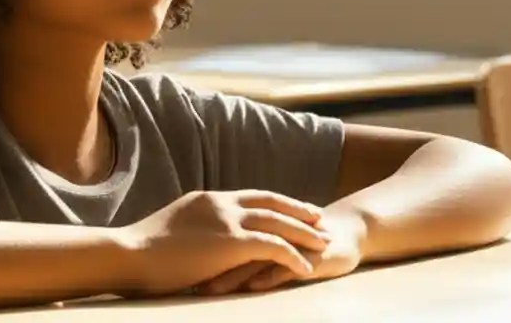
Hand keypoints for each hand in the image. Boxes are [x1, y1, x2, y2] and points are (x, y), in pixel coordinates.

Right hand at [117, 190, 333, 296]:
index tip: (294, 207)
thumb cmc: (140, 251)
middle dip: (298, 210)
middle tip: (320, 218)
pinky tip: (306, 268)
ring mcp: (228, 221)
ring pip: (278, 223)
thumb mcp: (172, 229)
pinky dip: (293, 256)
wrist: (129, 253)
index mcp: (208, 199)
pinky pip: (274, 248)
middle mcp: (222, 203)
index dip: (276, 202)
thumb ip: (191, 229)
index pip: (251, 196)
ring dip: (304, 233)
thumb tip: (194, 240)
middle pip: (271, 203)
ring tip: (324, 243)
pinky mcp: (231, 243)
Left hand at [195, 209, 366, 295]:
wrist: (345, 233)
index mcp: (251, 221)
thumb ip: (235, 243)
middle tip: (179, 279)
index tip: (165, 262)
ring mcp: (288, 240)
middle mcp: (266, 228)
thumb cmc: (299, 239)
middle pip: (229, 245)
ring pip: (256, 256)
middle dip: (204, 262)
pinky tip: (253, 286)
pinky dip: (268, 275)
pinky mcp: (309, 255)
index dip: (191, 247)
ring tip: (209, 288)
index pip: (215, 233)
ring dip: (232, 273)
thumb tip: (197, 258)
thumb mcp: (263, 239)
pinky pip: (286, 265)